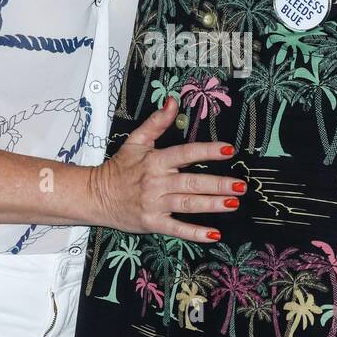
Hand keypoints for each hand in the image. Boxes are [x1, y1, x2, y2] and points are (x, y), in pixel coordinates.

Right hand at [88, 97, 243, 242]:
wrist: (96, 196)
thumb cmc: (119, 168)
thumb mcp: (136, 141)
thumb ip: (157, 122)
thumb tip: (173, 102)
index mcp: (155, 161)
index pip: (185, 153)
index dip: (207, 151)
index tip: (228, 150)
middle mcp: (156, 182)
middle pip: (192, 182)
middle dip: (218, 184)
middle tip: (240, 185)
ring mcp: (154, 204)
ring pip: (188, 204)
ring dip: (212, 205)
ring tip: (233, 203)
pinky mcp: (152, 222)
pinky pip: (177, 228)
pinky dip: (195, 233)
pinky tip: (214, 234)